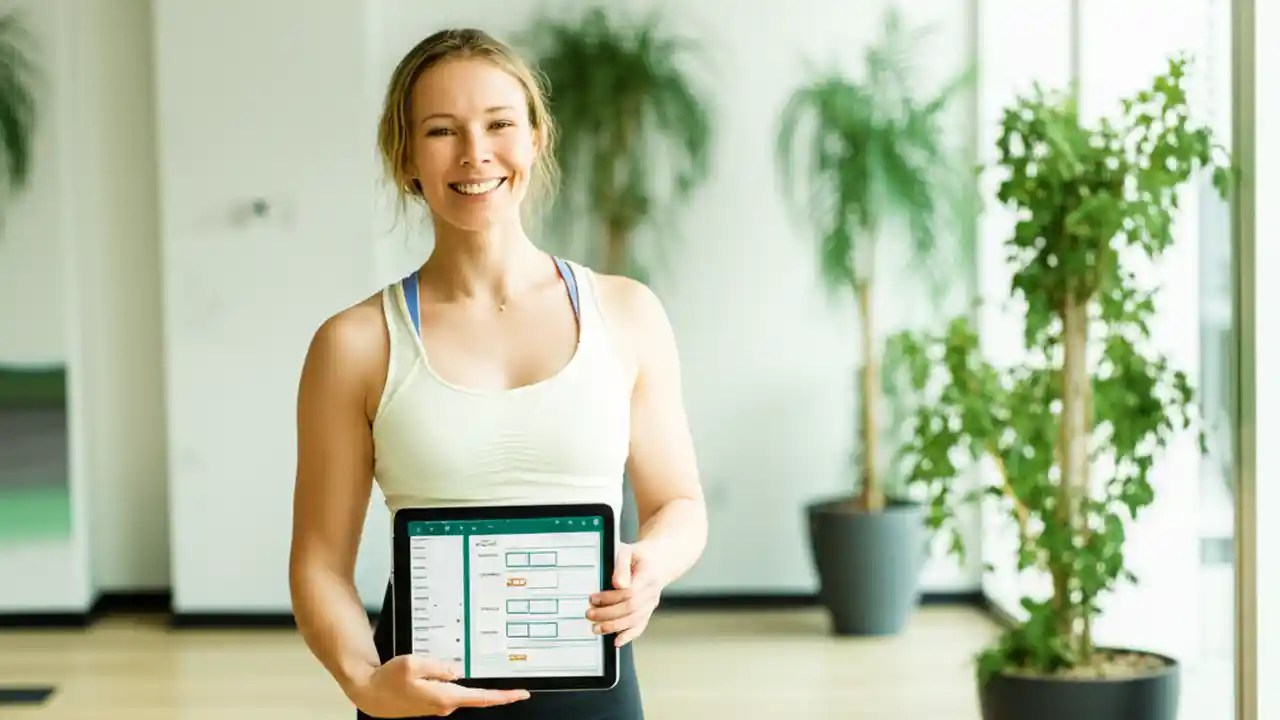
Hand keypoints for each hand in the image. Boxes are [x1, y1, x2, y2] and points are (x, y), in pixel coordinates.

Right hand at [349, 654, 528, 716]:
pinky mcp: (431, 703)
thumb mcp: (413, 664)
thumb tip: (458, 670)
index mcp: (444, 697)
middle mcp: (444, 705)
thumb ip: (439, 666)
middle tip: (507, 683)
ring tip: (455, 672)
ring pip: (459, 690)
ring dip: (465, 683)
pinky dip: (450, 682)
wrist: (370, 693)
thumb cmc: (388, 679)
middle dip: (489, 688)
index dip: (503, 696)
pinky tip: (442, 673)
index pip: (481, 698)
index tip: (521, 694)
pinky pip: (448, 690)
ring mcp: (437, 706)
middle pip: (474, 695)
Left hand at [587, 541, 664, 646]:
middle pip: (630, 609)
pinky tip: (616, 641)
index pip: (629, 592)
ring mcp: (651, 603)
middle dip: (607, 614)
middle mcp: (651, 592)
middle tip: (589, 613)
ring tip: (596, 628)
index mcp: (647, 576)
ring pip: (634, 620)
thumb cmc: (640, 556)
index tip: (593, 598)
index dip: (610, 598)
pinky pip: (640, 626)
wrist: (659, 561)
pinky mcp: (648, 611)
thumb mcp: (629, 551)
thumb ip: (621, 566)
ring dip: (614, 626)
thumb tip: (617, 584)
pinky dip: (629, 635)